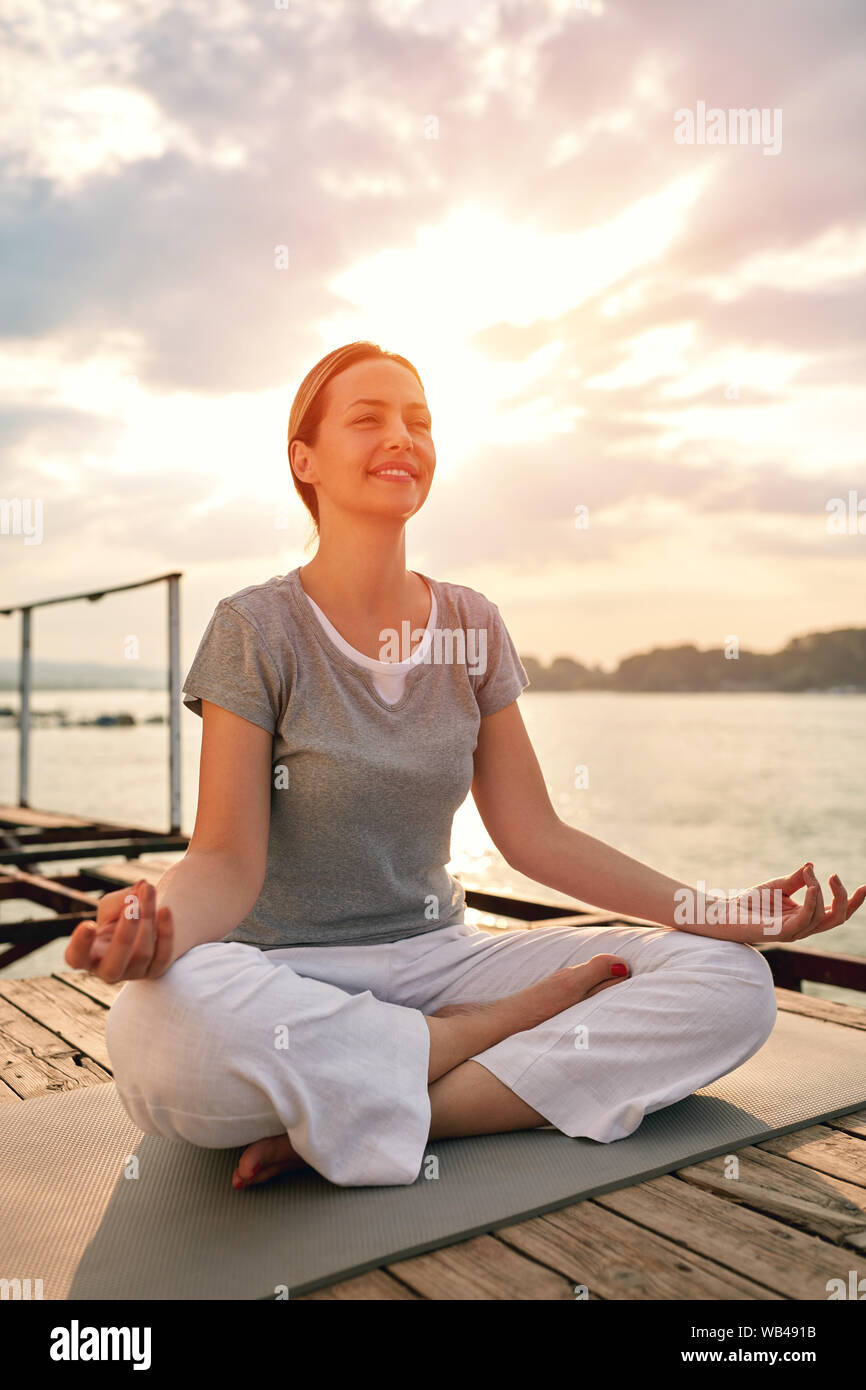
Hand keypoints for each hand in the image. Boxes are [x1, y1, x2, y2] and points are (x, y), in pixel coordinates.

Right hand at [64, 879, 173, 981]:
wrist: (143, 928)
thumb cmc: (117, 918)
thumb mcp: (111, 906)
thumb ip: (120, 899)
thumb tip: (140, 888)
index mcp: (86, 956)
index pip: (76, 957)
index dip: (80, 945)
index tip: (88, 924)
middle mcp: (107, 971)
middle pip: (113, 966)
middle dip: (124, 936)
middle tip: (131, 907)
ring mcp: (133, 974)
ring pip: (142, 953)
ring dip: (147, 919)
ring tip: (148, 891)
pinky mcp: (155, 970)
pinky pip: (163, 955)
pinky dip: (166, 932)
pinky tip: (164, 910)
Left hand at [721, 862, 865, 943]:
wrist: (725, 911)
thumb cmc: (750, 902)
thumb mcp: (778, 886)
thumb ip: (797, 880)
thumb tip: (811, 866)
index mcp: (806, 916)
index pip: (836, 912)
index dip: (854, 901)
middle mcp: (804, 927)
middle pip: (837, 919)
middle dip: (846, 900)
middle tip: (835, 876)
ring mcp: (794, 932)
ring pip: (824, 918)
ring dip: (820, 891)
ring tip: (813, 874)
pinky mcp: (782, 933)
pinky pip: (806, 920)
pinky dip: (813, 902)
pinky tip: (813, 886)